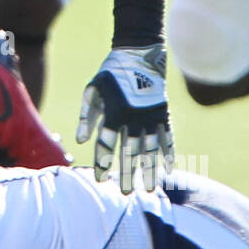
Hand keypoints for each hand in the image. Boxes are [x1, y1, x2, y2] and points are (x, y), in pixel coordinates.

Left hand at [76, 44, 173, 192]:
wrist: (138, 54)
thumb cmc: (110, 74)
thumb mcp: (92, 91)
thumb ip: (86, 117)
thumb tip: (80, 141)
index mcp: (114, 113)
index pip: (107, 145)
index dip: (103, 162)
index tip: (100, 179)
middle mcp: (134, 118)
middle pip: (130, 152)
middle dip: (127, 174)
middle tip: (126, 193)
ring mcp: (150, 116)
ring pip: (151, 149)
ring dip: (149, 170)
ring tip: (149, 189)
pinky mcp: (163, 113)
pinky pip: (167, 137)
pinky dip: (168, 153)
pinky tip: (168, 170)